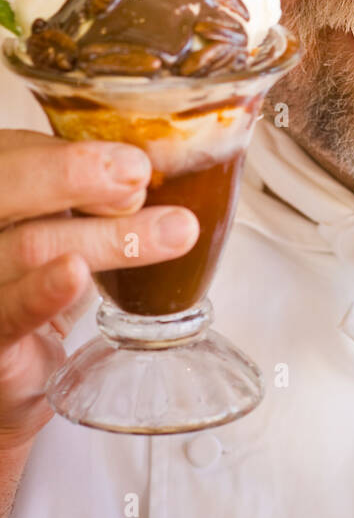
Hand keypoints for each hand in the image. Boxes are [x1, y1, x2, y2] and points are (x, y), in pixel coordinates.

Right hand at [0, 129, 198, 449]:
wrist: (16, 363)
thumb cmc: (39, 276)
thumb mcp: (60, 220)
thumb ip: (86, 192)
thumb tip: (140, 177)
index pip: (17, 155)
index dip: (70, 154)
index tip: (137, 161)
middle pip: (10, 187)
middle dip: (74, 175)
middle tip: (138, 174)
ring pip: (30, 245)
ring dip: (107, 237)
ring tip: (173, 230)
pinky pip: (11, 310)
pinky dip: (44, 291)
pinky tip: (75, 273)